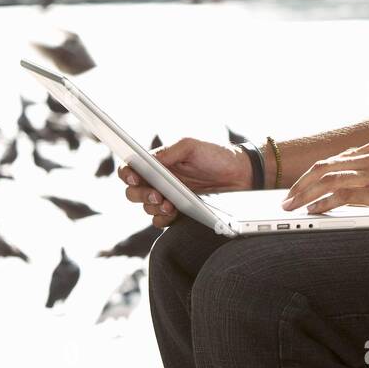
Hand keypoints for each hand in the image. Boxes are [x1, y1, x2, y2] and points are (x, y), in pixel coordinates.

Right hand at [117, 137, 251, 227]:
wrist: (241, 175)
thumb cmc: (216, 156)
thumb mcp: (192, 146)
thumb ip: (169, 151)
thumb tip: (148, 159)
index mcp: (160, 163)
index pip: (132, 168)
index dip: (127, 173)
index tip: (134, 176)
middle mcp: (160, 180)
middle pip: (133, 191)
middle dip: (139, 193)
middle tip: (156, 194)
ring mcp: (168, 198)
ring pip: (146, 207)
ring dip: (152, 207)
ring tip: (168, 203)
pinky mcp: (178, 213)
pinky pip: (160, 220)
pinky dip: (162, 218)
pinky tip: (173, 212)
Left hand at [280, 142, 368, 215]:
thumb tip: (350, 190)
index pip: (333, 160)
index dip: (312, 174)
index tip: (299, 187)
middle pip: (324, 167)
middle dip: (301, 183)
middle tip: (286, 198)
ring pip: (328, 179)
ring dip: (305, 194)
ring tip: (292, 206)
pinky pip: (343, 195)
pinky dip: (324, 203)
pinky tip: (313, 211)